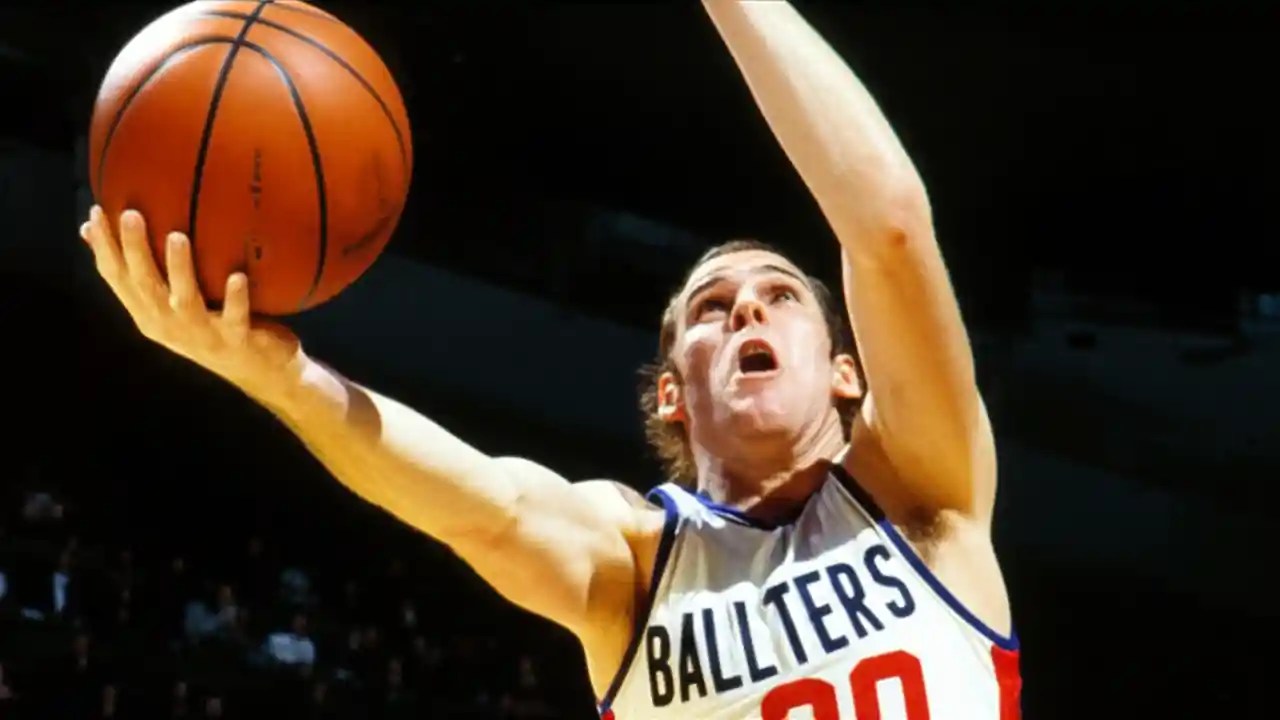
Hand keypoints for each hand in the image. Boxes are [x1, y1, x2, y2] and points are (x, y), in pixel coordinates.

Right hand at [81, 205, 302, 398]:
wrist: (259, 370)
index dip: (104, 248)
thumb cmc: (211, 326)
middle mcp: (168, 325)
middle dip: (135, 250)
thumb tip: (98, 231)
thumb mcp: (170, 302)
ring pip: (184, 300)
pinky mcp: (234, 340)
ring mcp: (201, 334)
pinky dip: (235, 298)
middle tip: (131, 214)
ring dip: (179, 268)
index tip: (96, 211)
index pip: (117, 278)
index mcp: (148, 314)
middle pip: (145, 285)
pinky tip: (238, 276)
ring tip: (177, 237)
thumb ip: (143, 273)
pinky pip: (234, 317)